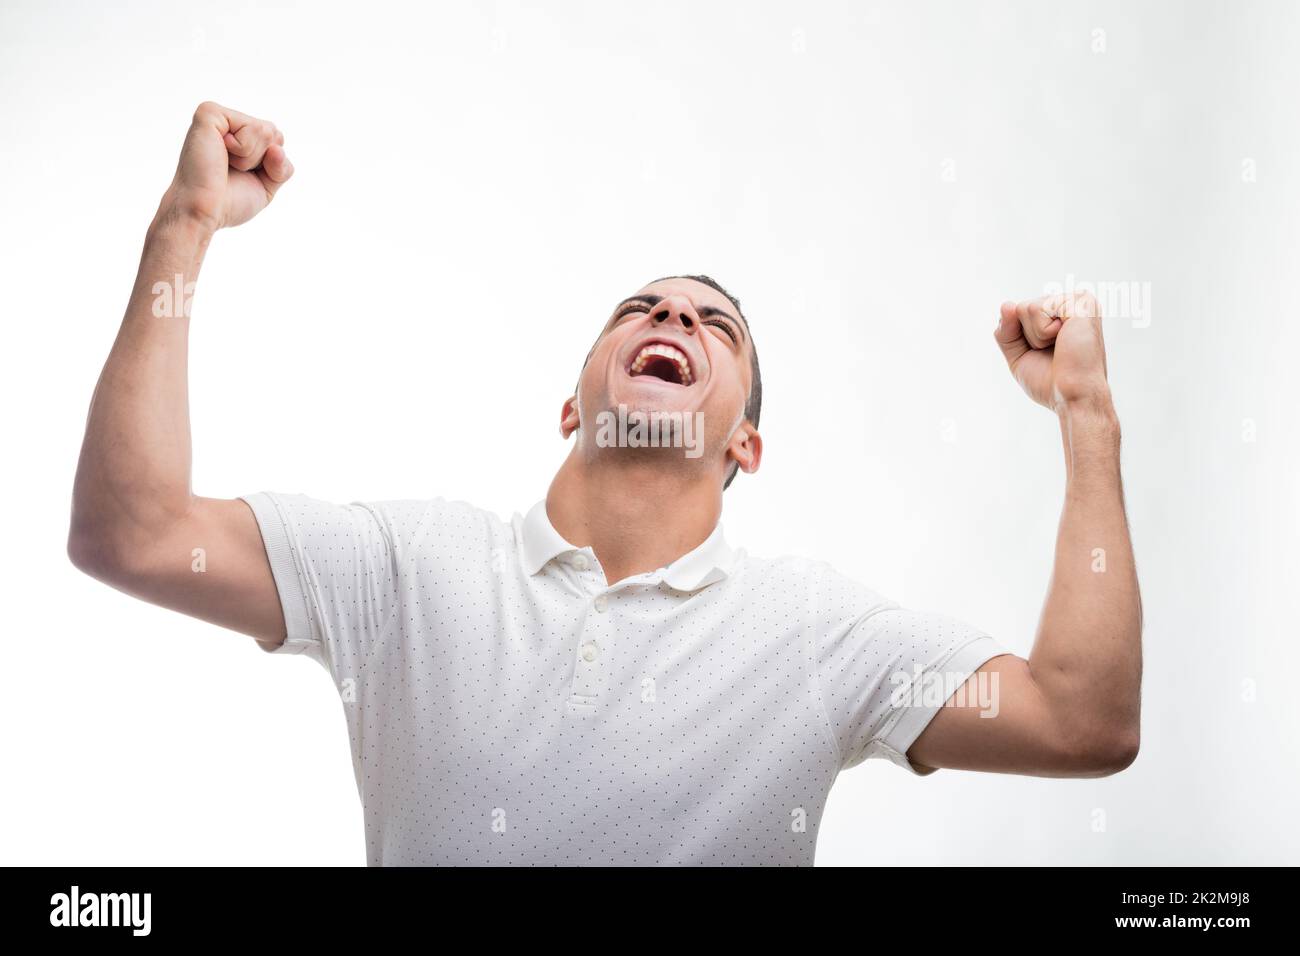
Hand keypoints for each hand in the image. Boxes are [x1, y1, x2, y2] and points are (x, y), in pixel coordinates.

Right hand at [156, 102, 293, 233]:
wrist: (203, 211)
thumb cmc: (228, 202)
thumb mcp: (267, 186)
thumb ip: (282, 167)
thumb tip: (277, 149)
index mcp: (238, 137)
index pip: (278, 141)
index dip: (272, 166)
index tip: (243, 176)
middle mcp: (228, 124)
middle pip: (274, 133)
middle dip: (263, 160)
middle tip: (233, 170)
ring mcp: (217, 116)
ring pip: (266, 130)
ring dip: (251, 158)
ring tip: (225, 164)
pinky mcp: (210, 113)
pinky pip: (252, 126)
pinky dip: (244, 149)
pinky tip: (221, 154)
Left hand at [995, 292, 1110, 410]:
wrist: (1071, 396)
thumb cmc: (1050, 381)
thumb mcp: (1018, 355)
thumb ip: (1006, 331)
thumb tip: (1007, 304)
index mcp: (1060, 314)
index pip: (1018, 314)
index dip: (1021, 339)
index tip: (1045, 353)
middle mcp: (1070, 303)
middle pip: (1020, 308)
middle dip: (1027, 337)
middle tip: (1054, 351)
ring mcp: (1077, 300)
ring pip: (1026, 307)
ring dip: (1036, 336)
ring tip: (1060, 346)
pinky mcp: (1079, 302)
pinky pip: (1037, 308)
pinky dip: (1042, 331)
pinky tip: (1065, 338)